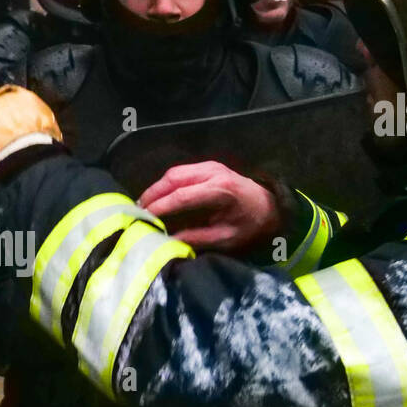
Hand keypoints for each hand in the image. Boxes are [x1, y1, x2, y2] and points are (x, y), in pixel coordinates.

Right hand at [137, 161, 280, 252]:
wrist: (269, 206)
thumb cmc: (250, 225)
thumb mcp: (226, 238)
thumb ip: (197, 238)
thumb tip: (168, 240)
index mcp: (221, 190)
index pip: (182, 196)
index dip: (160, 207)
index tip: (144, 218)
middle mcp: (213, 173)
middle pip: (174, 178)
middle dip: (152, 194)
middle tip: (136, 210)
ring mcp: (210, 166)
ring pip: (174, 173)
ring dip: (156, 188)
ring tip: (143, 205)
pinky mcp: (207, 166)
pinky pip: (180, 172)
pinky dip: (165, 184)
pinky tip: (158, 197)